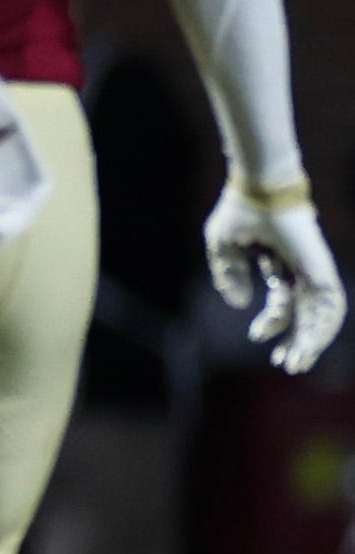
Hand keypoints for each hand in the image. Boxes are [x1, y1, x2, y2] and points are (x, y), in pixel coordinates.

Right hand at [205, 182, 345, 374]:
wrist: (259, 187)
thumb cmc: (241, 210)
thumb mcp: (223, 248)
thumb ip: (229, 276)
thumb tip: (238, 304)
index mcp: (282, 265)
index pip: (283, 303)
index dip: (271, 324)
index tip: (255, 336)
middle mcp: (302, 270)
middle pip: (307, 314)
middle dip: (298, 342)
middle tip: (288, 365)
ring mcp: (314, 269)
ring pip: (322, 314)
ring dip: (313, 341)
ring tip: (297, 362)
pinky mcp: (320, 268)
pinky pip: (330, 303)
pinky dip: (324, 325)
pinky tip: (312, 343)